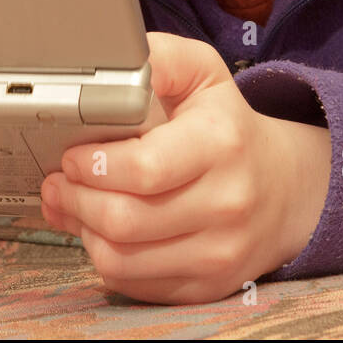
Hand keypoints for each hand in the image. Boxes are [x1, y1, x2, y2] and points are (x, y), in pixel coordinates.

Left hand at [40, 32, 331, 303]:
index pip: (143, 169)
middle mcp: (227, 202)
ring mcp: (220, 251)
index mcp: (221, 143)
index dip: (94, 165)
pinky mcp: (208, 285)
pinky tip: (102, 231)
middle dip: (75, 199)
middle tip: (59, 181)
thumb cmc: (228, 127)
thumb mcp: (202, 74)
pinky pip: (133, 283)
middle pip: (123, 220)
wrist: (283, 188)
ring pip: (120, 259)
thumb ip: (157, 58)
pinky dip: (105, 258)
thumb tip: (110, 58)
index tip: (72, 155)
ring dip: (83, 230)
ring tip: (75, 204)